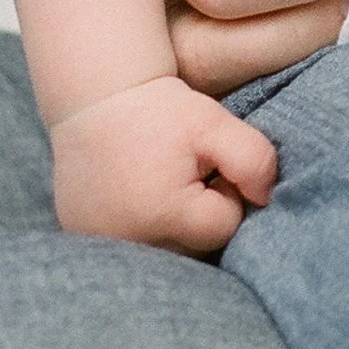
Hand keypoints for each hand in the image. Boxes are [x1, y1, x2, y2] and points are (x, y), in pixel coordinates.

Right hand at [50, 73, 277, 254]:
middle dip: (200, 215)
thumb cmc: (159, 109)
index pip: (223, 227)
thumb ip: (254, 160)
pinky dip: (141, 225)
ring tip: (161, 183)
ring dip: (172, 224)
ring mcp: (101, 243)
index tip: (208, 166)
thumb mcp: (216, 123)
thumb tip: (264, 200)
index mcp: (164, 217)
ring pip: (165, 251)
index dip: (226, 193)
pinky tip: (137, 193)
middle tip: (184, 173)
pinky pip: (131, 244)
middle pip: (193, 248)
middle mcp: (128, 241)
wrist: (94, 97)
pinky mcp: (84, 237)